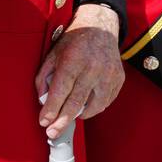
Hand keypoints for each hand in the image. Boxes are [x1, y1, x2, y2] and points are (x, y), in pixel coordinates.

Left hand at [34, 4, 123, 139]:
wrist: (100, 28)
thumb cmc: (74, 41)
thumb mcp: (53, 53)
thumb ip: (44, 76)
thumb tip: (42, 100)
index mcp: (73, 60)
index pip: (61, 90)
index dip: (51, 109)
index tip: (44, 122)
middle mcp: (93, 68)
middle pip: (76, 102)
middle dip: (62, 121)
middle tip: (52, 133)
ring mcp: (108, 75)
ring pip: (93, 106)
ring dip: (79, 115)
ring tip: (69, 117)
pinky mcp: (118, 79)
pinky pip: (105, 102)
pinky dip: (94, 107)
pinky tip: (85, 105)